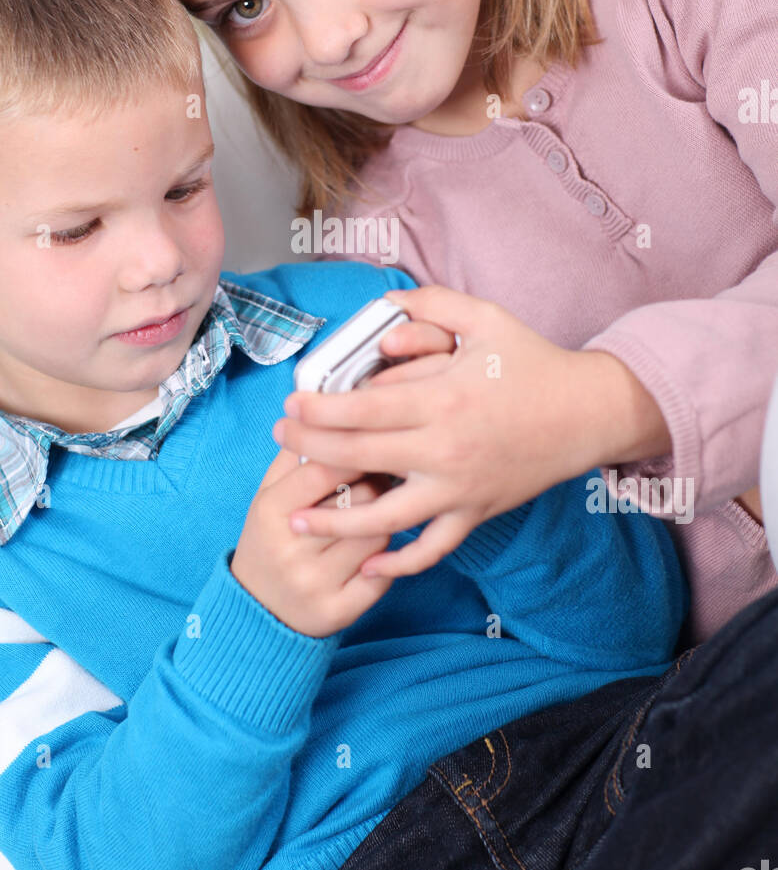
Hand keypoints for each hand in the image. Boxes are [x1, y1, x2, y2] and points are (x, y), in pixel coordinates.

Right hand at [229, 448, 394, 637]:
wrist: (257, 610)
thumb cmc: (270, 540)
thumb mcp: (268, 495)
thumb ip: (294, 455)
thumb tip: (324, 409)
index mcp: (270, 513)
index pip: (323, 469)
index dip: (353, 450)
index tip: (371, 440)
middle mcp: (290, 550)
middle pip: (358, 500)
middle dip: (376, 483)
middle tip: (383, 475)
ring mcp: (314, 584)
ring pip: (377, 536)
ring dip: (383, 520)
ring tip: (378, 513)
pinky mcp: (338, 613)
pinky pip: (383, 576)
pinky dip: (387, 561)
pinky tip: (378, 551)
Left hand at [273, 285, 671, 578]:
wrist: (588, 413)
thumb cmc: (533, 363)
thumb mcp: (485, 317)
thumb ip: (431, 304)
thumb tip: (383, 304)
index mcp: (443, 399)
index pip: (363, 409)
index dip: (318, 409)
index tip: (290, 405)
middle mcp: (446, 449)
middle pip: (360, 457)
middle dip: (311, 450)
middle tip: (280, 439)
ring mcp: (460, 488)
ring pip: (386, 516)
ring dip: (335, 520)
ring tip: (296, 518)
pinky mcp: (476, 512)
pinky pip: (433, 548)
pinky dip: (399, 562)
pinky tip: (367, 564)